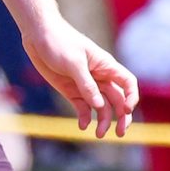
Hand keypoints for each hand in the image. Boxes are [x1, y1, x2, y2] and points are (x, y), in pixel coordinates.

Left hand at [23, 17, 139, 135]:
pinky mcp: (72, 91)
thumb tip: (99, 105)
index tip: (126, 110)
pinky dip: (85, 117)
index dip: (131, 97)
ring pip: (102, 106)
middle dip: (122, 117)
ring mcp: (86, 85)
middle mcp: (100, 77)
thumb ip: (86, 84)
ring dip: (103, 121)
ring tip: (99, 135)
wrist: (38, 36)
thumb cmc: (59, 42)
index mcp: (106, 66)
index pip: (128, 83)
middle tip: (120, 133)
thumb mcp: (73, 62)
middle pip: (118, 99)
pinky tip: (82, 126)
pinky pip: (83, 107)